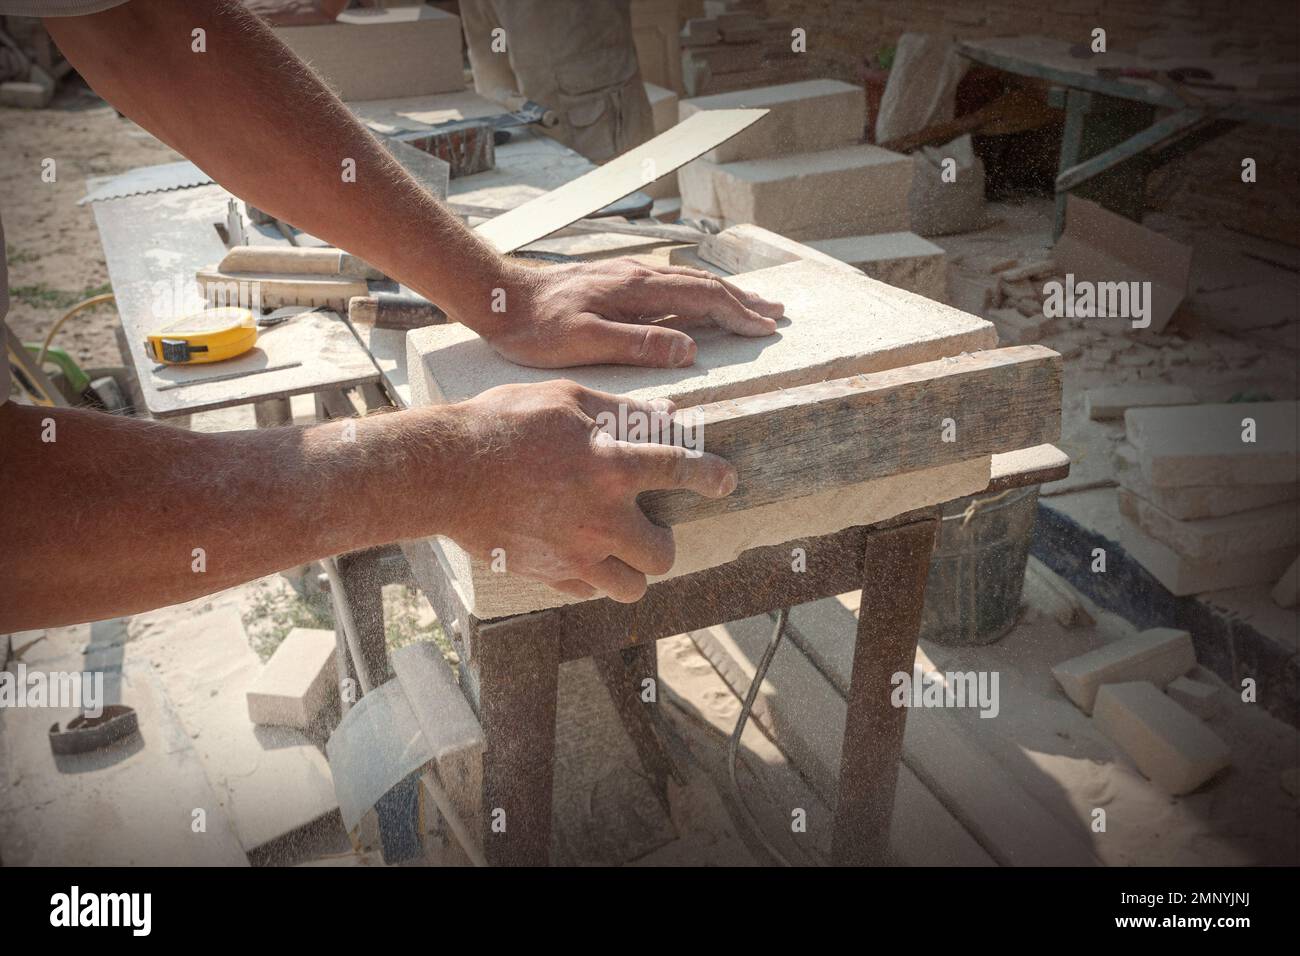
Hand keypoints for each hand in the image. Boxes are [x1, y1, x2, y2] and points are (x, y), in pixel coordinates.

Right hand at [444, 379, 737, 601]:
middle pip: (662, 553)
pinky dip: (590, 578)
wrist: (443, 472)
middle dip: (664, 541)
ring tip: (618, 548)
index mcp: (611, 466)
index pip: (680, 471)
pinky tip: (576, 553)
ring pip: (631, 586)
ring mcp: (574, 554)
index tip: (726, 481)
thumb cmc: (502, 425)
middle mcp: (601, 518)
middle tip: (650, 527)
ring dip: (632, 569)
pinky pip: (586, 591)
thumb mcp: (565, 400)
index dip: (711, 475)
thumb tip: (667, 416)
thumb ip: (620, 412)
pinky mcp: (547, 575)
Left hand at [470, 258, 783, 368]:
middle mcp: (637, 277)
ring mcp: (627, 277)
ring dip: (725, 294)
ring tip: (751, 305)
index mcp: (636, 291)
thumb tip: (689, 348)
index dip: (739, 316)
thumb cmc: (535, 328)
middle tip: (777, 315)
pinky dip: (698, 292)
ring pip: (689, 282)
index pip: (703, 300)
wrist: (498, 298)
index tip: (767, 330)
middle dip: (743, 301)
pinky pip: (670, 285)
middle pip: (704, 286)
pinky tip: (699, 300)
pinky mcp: (614, 282)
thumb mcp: (584, 341)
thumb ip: (637, 344)